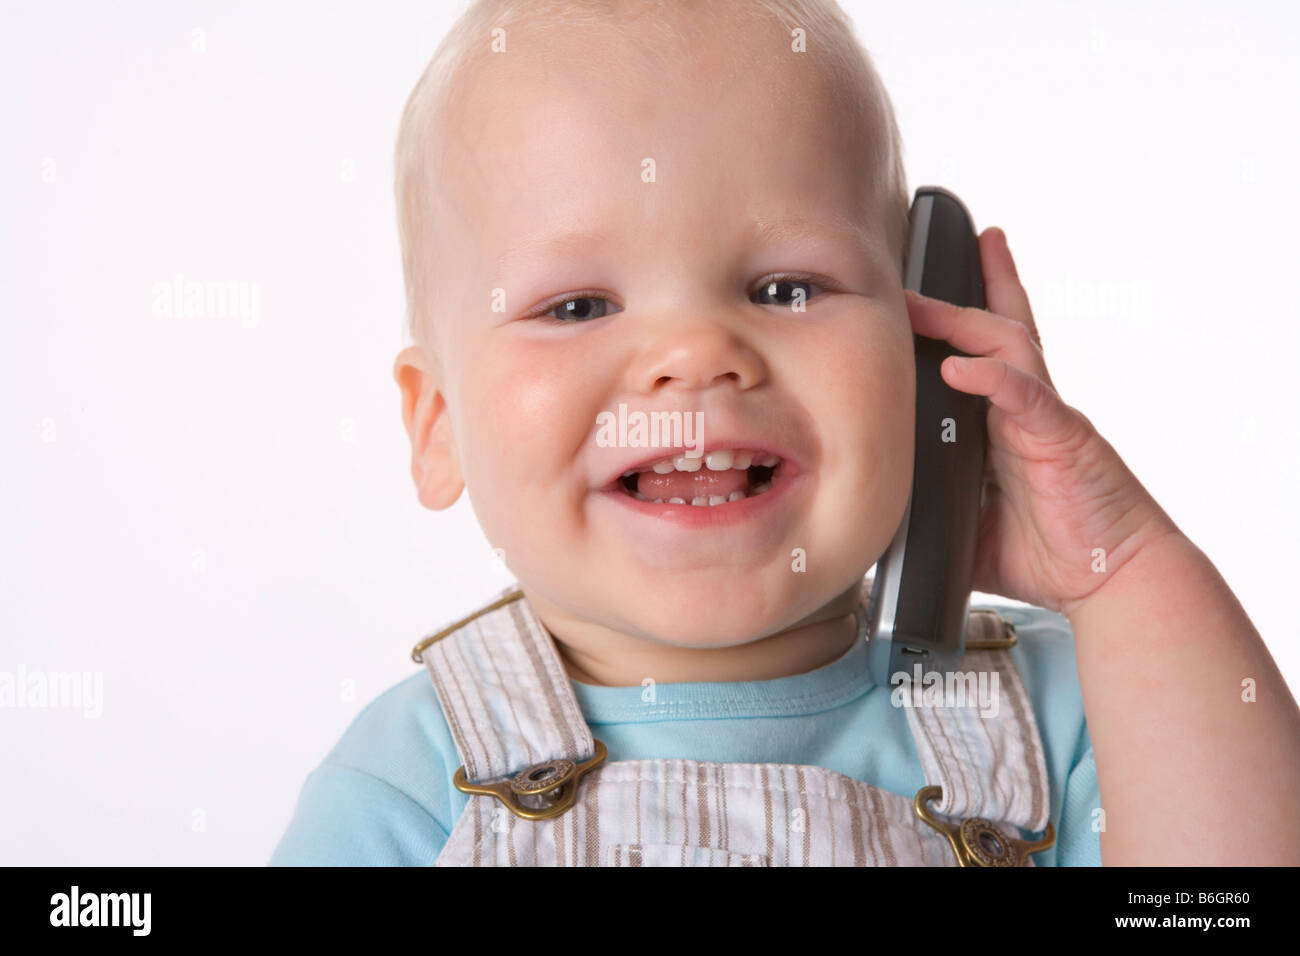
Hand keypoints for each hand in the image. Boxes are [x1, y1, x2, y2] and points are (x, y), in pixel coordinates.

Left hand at [903, 227, 1179, 615]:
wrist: (1115, 580)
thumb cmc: (1051, 556)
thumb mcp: (971, 533)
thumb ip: (932, 515)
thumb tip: (878, 523)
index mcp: (1007, 427)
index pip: (981, 360)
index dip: (954, 326)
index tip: (911, 302)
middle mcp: (1027, 411)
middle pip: (997, 333)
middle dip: (959, 298)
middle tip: (910, 281)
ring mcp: (1046, 419)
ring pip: (1010, 347)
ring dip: (965, 321)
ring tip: (921, 305)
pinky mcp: (1064, 438)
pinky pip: (1028, 396)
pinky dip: (993, 378)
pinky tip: (958, 368)